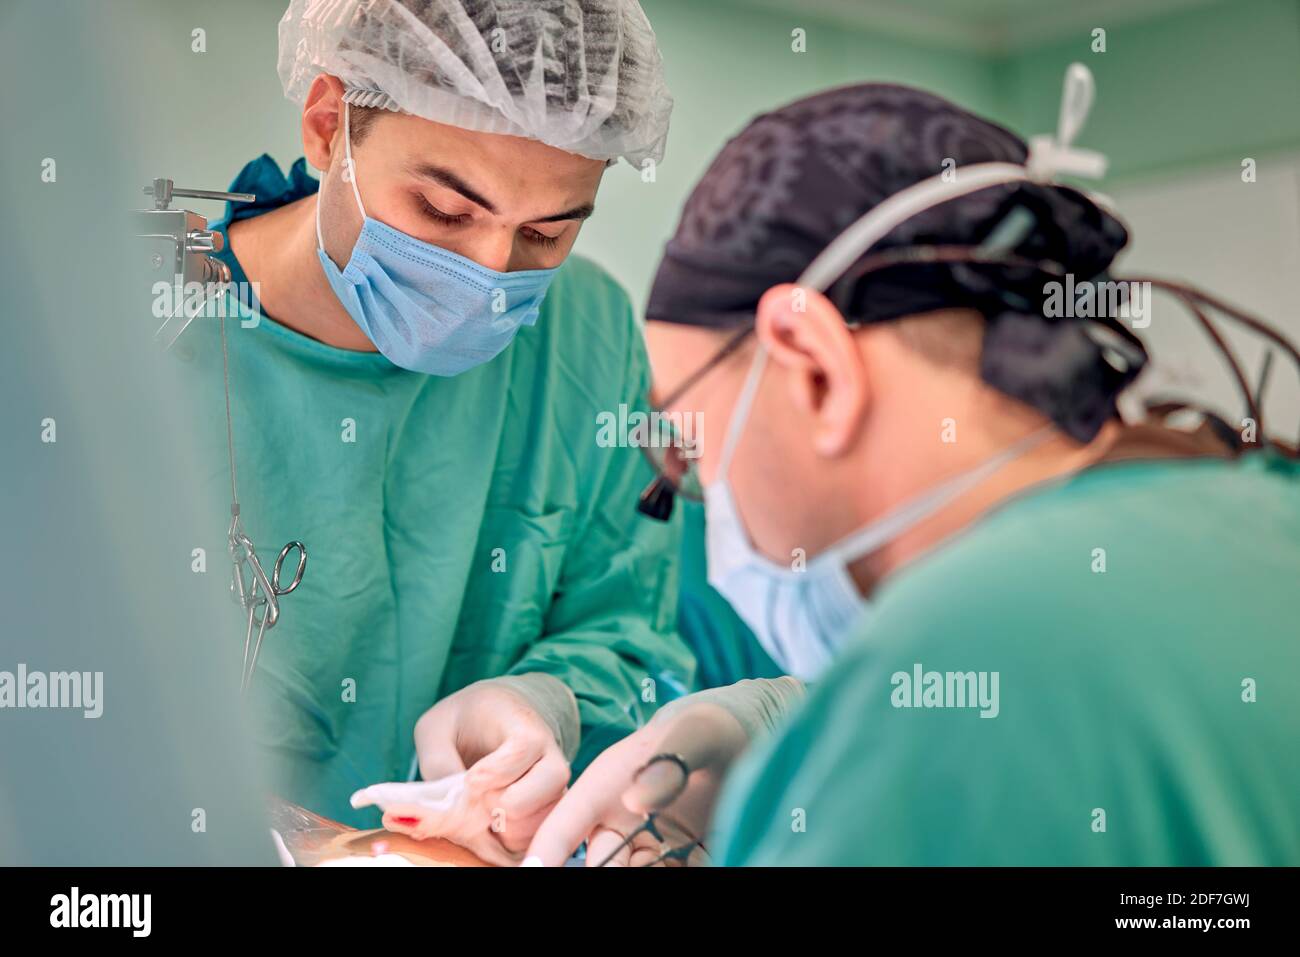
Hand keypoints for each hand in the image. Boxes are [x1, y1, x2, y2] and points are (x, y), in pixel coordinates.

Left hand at [407, 678, 571, 864]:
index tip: (469, 780)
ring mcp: (554, 785)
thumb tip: (447, 805)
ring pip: (545, 816)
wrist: (489, 719)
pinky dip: (511, 840)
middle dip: (504, 802)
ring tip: (481, 811)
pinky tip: (490, 824)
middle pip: (549, 785)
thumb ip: (438, 761)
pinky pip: (539, 834)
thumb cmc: (461, 723)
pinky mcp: (549, 809)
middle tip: (477, 797)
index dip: (494, 771)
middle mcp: (549, 753)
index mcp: (523, 723)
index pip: (524, 748)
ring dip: (507, 826)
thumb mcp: (435, 729)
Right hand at [523, 700, 750, 865]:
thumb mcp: (697, 735)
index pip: (564, 825)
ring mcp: (647, 839)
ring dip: (647, 872)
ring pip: (634, 872)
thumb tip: (635, 803)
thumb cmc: (713, 725)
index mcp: (606, 786)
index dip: (544, 854)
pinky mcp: (676, 853)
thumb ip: (668, 763)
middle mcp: (620, 818)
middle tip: (646, 859)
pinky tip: (697, 855)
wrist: (749, 734)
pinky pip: (667, 873)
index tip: (532, 873)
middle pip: (599, 862)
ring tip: (675, 857)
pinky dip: (677, 872)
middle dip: (607, 873)